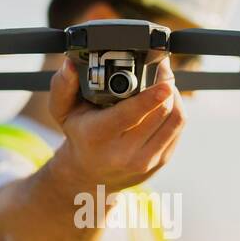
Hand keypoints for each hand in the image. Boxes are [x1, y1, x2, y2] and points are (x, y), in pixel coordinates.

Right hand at [47, 55, 185, 193]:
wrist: (90, 175)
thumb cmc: (80, 135)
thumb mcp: (62, 111)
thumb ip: (62, 86)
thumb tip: (70, 65)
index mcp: (98, 136)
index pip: (129, 114)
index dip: (151, 96)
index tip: (165, 80)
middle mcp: (122, 153)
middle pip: (160, 112)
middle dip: (165, 84)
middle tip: (161, 67)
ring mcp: (144, 160)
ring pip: (175, 119)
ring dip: (174, 96)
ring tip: (163, 83)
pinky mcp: (160, 161)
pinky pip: (177, 129)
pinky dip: (175, 109)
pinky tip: (165, 102)